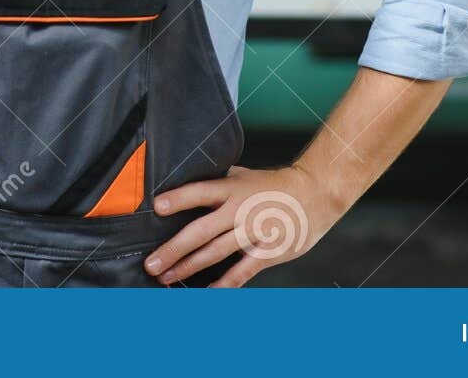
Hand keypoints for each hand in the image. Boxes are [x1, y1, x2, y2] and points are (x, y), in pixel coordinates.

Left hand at [144, 163, 342, 287]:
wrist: (316, 193)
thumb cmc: (274, 184)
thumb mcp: (243, 174)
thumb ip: (217, 180)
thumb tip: (185, 180)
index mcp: (232, 189)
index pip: (200, 192)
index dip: (179, 198)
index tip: (157, 207)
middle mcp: (240, 210)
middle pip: (201, 231)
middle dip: (174, 249)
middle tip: (152, 263)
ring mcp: (255, 232)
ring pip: (216, 252)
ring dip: (189, 267)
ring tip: (167, 278)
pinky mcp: (268, 252)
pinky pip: (242, 271)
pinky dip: (224, 284)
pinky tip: (207, 292)